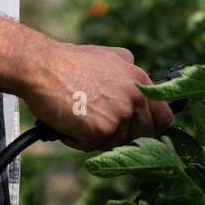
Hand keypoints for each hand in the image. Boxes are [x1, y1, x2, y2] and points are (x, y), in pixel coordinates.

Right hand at [22, 41, 174, 151]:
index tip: (136, 131)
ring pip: (115, 144)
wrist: (42, 67)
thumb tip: (138, 86)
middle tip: (98, 127)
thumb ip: (128, 73)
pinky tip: (67, 122)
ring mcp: (120, 115)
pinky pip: (92, 148)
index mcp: (140, 81)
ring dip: (96, 138)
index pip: (163, 117)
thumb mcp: (109, 56)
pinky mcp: (102, 130)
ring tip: (77, 117)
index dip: (149, 127)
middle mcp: (135, 98)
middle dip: (122, 137)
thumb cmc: (69, 61)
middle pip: (142, 136)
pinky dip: (77, 141)